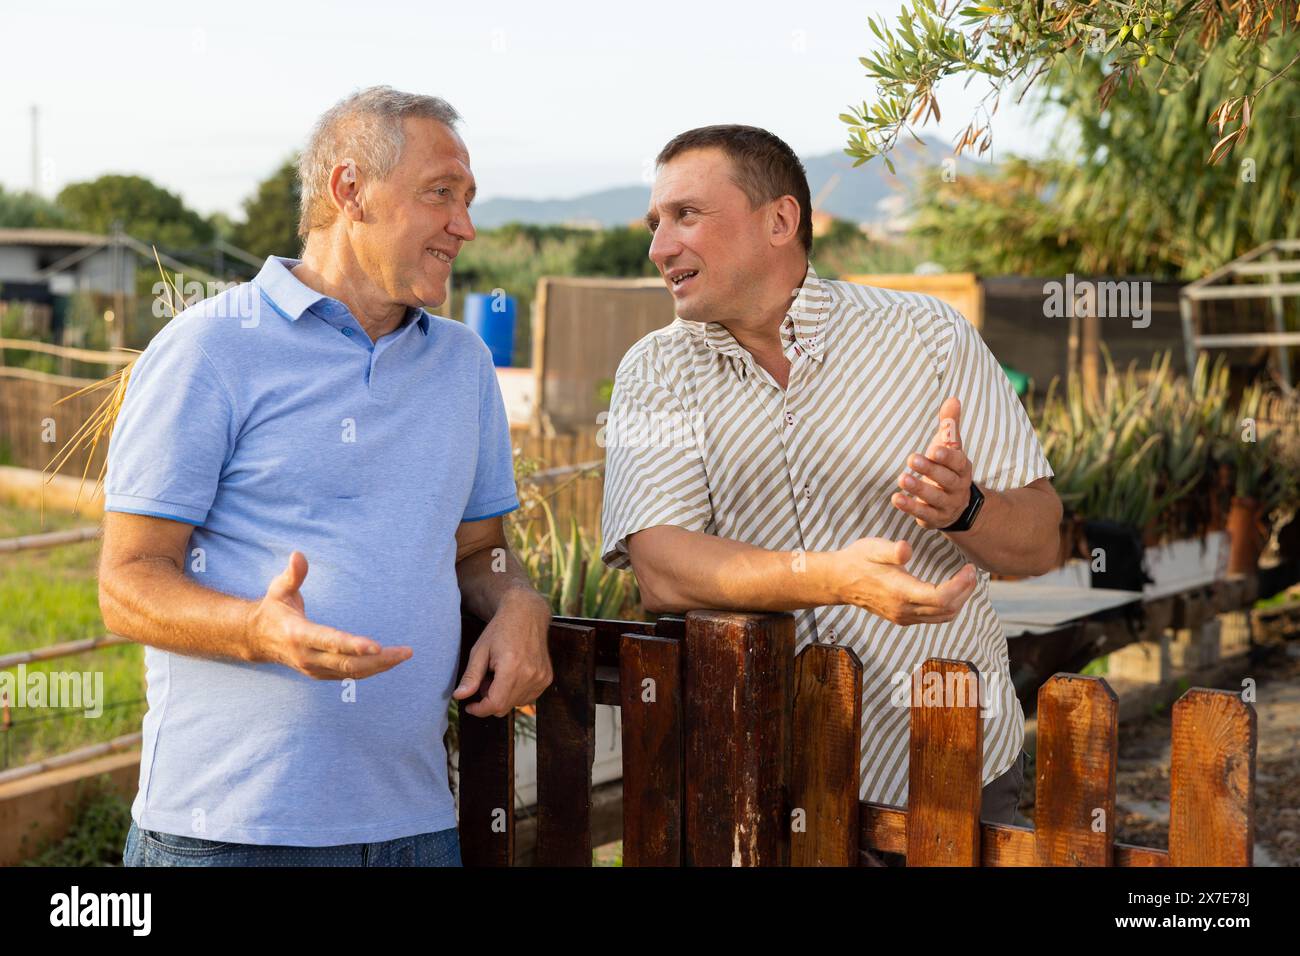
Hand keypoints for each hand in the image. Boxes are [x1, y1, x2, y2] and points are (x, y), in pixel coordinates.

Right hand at [247, 551, 411, 678]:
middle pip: (347, 662)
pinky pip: (349, 674)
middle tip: (405, 652)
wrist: (256, 639)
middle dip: (378, 659)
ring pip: (351, 672)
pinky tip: (389, 661)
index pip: (329, 641)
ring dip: (380, 666)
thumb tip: (298, 554)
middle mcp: (306, 656)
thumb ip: (292, 574)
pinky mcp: (320, 673)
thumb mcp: (279, 589)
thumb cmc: (274, 608)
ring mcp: (313, 668)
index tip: (376, 646)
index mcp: (297, 634)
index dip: (353, 645)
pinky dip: (370, 670)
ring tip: (403, 655)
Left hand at [453, 591, 552, 717]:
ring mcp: (541, 678)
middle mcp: (530, 675)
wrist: (527, 614)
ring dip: (503, 696)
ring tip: (498, 674)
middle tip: (484, 679)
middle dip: (489, 700)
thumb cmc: (500, 629)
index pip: (495, 704)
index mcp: (512, 668)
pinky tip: (511, 674)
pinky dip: (516, 692)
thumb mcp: (480, 650)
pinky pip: (527, 697)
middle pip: (504, 707)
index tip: (469, 706)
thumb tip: (459, 696)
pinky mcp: (547, 678)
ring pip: (515, 704)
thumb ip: (471, 676)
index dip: (479, 710)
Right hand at [833, 536, 976, 624]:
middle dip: (966, 591)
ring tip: (966, 581)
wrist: (840, 580)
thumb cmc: (858, 560)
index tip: (969, 568)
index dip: (961, 585)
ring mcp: (904, 617)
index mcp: (900, 592)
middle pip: (948, 609)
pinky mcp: (903, 618)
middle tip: (972, 572)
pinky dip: (948, 606)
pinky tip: (951, 590)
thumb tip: (906, 550)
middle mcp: (904, 610)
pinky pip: (934, 618)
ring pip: (943, 617)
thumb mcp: (873, 547)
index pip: (942, 597)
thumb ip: (891, 550)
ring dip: (960, 600)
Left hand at [892, 395, 973, 529]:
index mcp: (962, 468)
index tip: (934, 449)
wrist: (958, 506)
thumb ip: (950, 425)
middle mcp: (958, 488)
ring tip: (902, 479)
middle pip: (946, 479)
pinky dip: (910, 507)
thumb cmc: (948, 468)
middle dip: (929, 470)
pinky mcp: (935, 518)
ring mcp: (947, 505)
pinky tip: (896, 498)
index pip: (957, 462)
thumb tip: (953, 398)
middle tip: (911, 459)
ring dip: (918, 489)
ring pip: (934, 498)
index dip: (947, 456)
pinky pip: (924, 514)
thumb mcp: (951, 447)